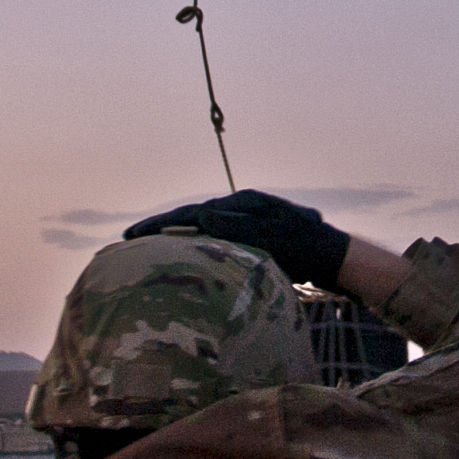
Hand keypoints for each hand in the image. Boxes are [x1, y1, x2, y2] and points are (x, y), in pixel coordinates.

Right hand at [123, 189, 351, 286]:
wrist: (331, 255)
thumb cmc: (305, 246)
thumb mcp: (272, 236)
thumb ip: (238, 227)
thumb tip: (203, 217)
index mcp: (241, 203)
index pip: (192, 212)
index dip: (161, 224)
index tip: (133, 235)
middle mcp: (239, 207)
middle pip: (191, 216)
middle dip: (159, 227)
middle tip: (126, 240)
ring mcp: (244, 220)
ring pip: (199, 227)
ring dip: (172, 235)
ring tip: (144, 247)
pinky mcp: (249, 237)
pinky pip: (211, 239)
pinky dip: (191, 244)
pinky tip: (180, 256)